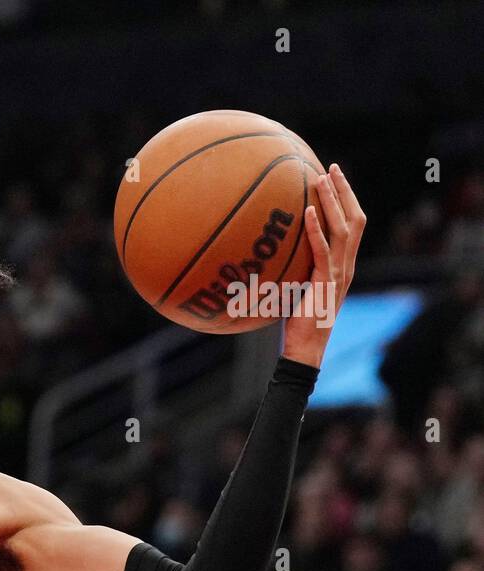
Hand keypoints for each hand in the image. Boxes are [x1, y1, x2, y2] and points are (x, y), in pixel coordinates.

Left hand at [282, 164, 366, 367]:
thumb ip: (294, 266)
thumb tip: (270, 249)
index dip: (346, 199)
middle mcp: (346, 265)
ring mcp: (339, 274)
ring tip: (320, 179)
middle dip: (344, 191)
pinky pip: (323, 250)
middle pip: (354, 219)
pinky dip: (317, 229)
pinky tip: (308, 211)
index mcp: (342, 265)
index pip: (352, 224)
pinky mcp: (325, 283)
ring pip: (343, 229)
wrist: (305, 349)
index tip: (333, 177)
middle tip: (332, 167)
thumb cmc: (296, 321)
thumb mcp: (297, 286)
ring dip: (333, 202)